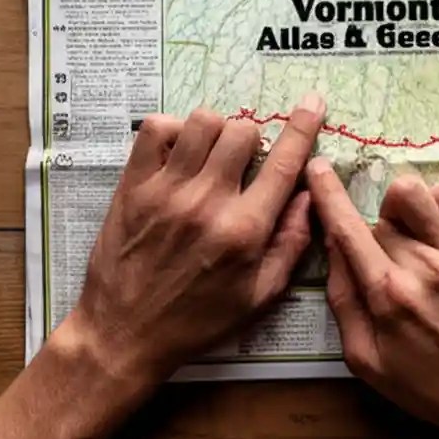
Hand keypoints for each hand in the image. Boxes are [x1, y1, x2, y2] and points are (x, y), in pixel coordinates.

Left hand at [65, 93, 325, 388]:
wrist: (125, 335)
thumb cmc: (197, 322)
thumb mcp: (260, 297)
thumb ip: (292, 244)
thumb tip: (310, 196)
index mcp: (244, 231)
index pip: (284, 163)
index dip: (303, 126)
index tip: (312, 103)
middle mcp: (207, 203)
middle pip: (243, 131)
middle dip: (253, 138)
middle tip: (245, 160)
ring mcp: (165, 191)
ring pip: (202, 121)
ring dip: (216, 130)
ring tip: (211, 154)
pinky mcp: (132, 187)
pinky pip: (154, 130)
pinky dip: (171, 130)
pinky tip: (177, 153)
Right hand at [307, 158, 438, 438]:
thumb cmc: (433, 389)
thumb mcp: (368, 363)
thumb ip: (344, 303)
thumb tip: (333, 251)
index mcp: (388, 296)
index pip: (346, 229)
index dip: (327, 194)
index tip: (317, 169)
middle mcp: (423, 267)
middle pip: (379, 221)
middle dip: (373, 236)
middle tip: (388, 266)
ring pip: (415, 195)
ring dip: (402, 206)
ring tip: (411, 232)